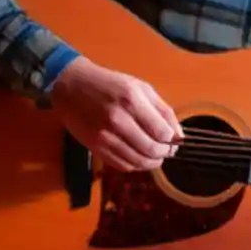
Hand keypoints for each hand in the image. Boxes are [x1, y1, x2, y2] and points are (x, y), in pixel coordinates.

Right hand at [48, 56, 183, 171]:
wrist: (71, 86)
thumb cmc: (110, 84)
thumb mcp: (141, 88)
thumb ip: (163, 111)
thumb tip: (179, 135)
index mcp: (132, 101)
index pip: (162, 133)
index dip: (172, 140)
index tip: (173, 139)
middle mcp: (118, 120)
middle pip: (151, 150)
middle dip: (164, 153)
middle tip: (166, 150)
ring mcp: (104, 136)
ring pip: (137, 161)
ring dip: (151, 163)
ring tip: (155, 156)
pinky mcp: (95, 147)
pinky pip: (121, 165)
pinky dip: (135, 165)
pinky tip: (138, 157)